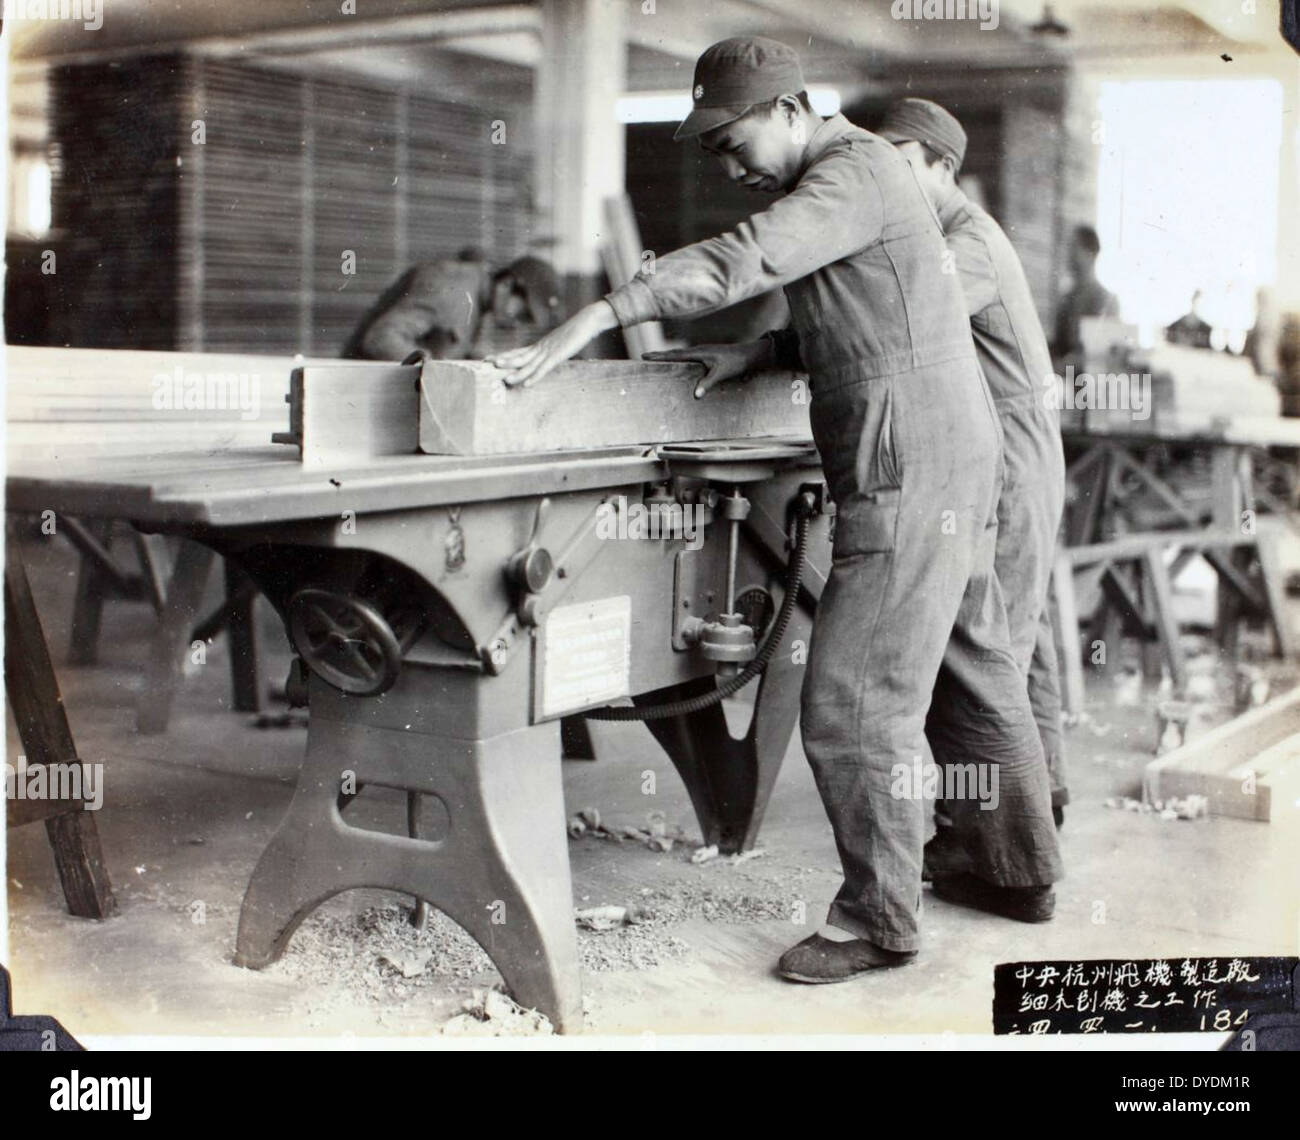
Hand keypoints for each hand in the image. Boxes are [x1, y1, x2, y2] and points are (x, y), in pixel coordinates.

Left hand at [486, 301, 617, 387]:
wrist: (587, 321)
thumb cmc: (576, 332)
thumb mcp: (561, 343)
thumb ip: (554, 349)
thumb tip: (550, 354)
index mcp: (540, 345)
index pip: (518, 351)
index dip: (504, 355)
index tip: (490, 358)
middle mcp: (541, 348)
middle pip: (518, 356)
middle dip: (503, 361)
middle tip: (486, 364)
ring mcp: (549, 352)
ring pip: (528, 364)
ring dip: (516, 371)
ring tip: (504, 377)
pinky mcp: (558, 356)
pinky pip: (544, 369)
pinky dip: (535, 377)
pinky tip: (527, 384)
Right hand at [643, 339, 773, 398]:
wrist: (749, 354)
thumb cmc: (736, 363)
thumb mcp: (721, 374)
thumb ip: (708, 383)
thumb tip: (695, 395)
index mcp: (698, 352)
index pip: (674, 355)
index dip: (659, 356)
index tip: (645, 356)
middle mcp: (698, 350)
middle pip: (674, 353)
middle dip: (659, 355)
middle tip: (645, 356)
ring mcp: (702, 351)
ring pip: (681, 354)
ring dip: (669, 357)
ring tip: (656, 360)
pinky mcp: (707, 355)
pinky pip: (688, 357)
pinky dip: (679, 359)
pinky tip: (678, 364)